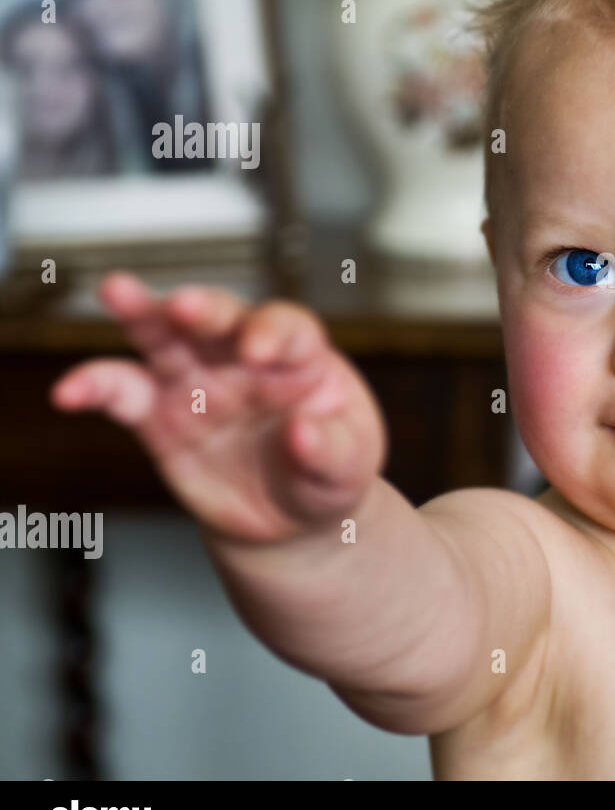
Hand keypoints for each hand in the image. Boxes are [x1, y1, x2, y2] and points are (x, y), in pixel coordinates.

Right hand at [51, 272, 385, 542]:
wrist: (290, 518)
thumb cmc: (327, 475)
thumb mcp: (349, 468)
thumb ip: (333, 450)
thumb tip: (304, 432)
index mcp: (302, 358)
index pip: (289, 329)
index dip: (273, 332)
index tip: (258, 350)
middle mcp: (244, 358)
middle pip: (223, 319)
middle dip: (204, 309)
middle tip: (185, 306)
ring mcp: (199, 381)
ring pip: (166, 337)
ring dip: (141, 313)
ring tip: (116, 291)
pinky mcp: (160, 415)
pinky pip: (124, 394)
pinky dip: (95, 386)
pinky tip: (71, 391)